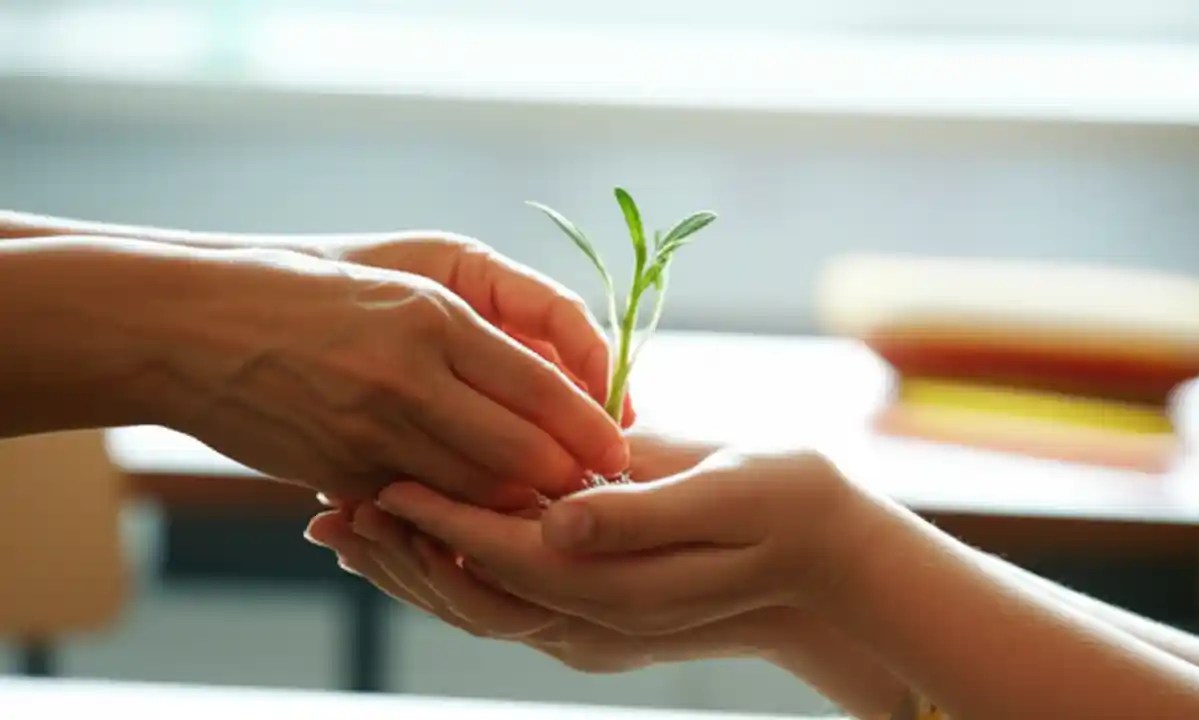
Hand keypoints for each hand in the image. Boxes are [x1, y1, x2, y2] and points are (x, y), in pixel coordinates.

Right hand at [160, 246, 626, 504]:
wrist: (190, 325)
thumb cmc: (311, 283)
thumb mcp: (406, 270)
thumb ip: (488, 315)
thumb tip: (563, 364)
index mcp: (434, 315)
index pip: (545, 389)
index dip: (593, 427)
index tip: (619, 446)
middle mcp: (408, 378)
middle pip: (526, 457)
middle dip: (568, 476)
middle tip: (589, 481)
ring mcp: (369, 434)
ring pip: (479, 493)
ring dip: (517, 501)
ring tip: (542, 496)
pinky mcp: (338, 474)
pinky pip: (421, 506)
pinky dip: (454, 509)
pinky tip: (471, 502)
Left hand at [310, 433, 773, 671]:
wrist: (833, 559)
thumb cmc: (790, 506)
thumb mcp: (727, 496)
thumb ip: (639, 512)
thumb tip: (558, 517)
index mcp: (621, 583)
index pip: (506, 554)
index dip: (439, 520)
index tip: (377, 484)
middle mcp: (597, 617)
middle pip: (474, 594)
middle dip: (400, 553)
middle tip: (330, 512)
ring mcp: (596, 624)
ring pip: (482, 605)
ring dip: (415, 568)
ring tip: (353, 531)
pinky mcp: (600, 611)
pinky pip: (508, 600)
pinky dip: (455, 573)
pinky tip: (427, 544)